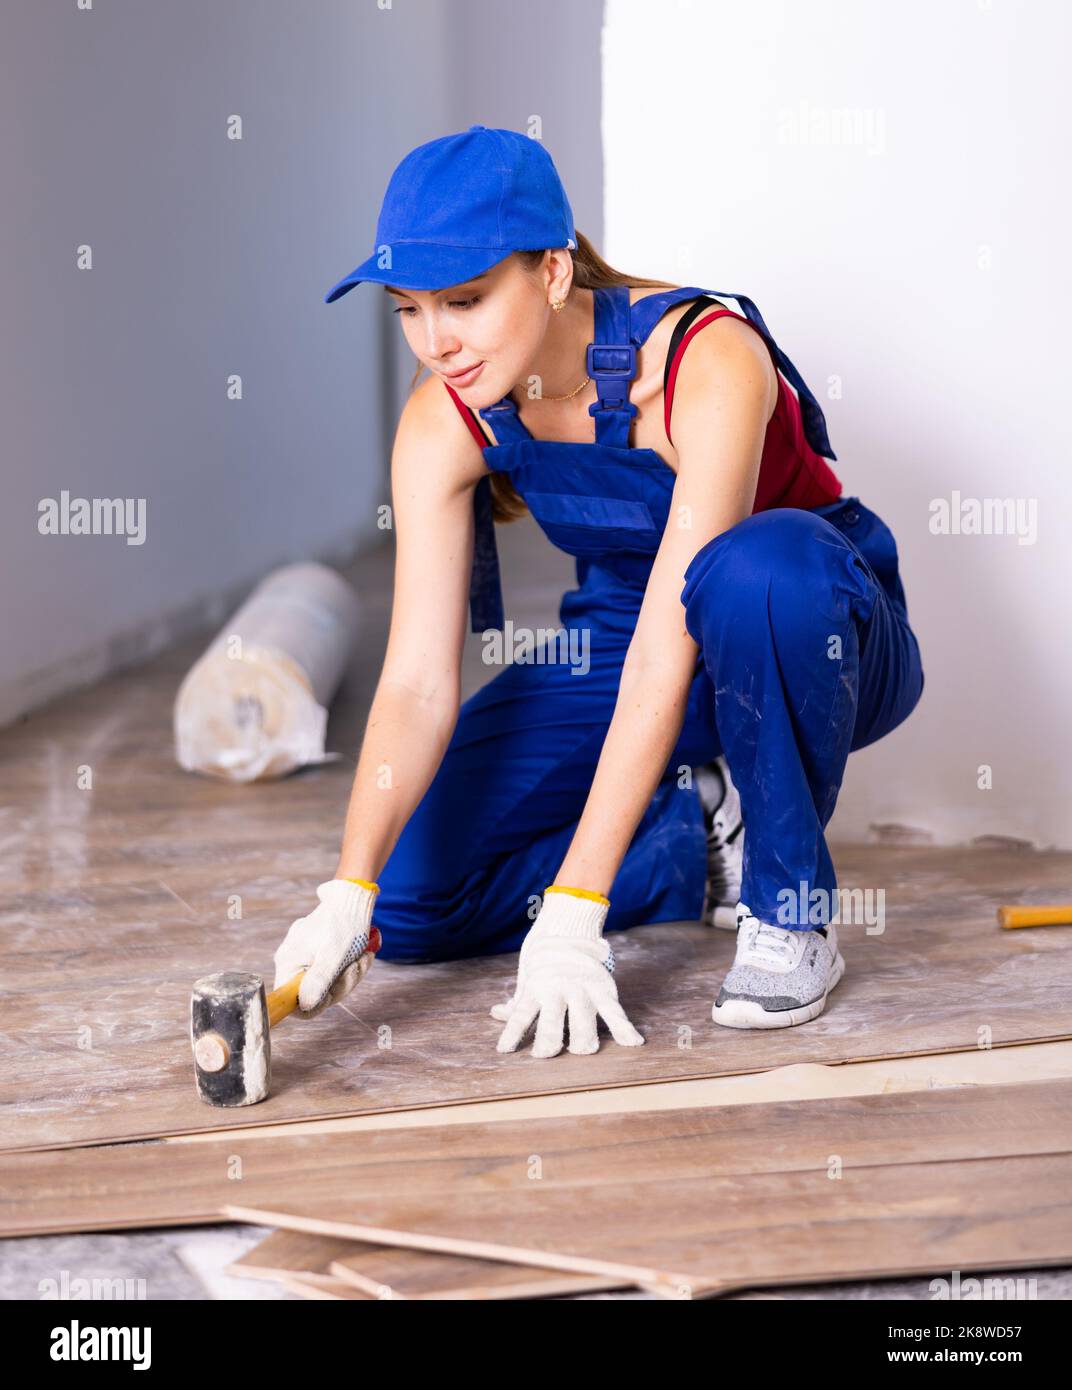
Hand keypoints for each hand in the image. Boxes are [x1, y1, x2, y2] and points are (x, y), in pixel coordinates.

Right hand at [273, 878, 378, 1017]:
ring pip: (325, 984)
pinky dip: (347, 967)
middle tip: (356, 966)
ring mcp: (302, 956)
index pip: (289, 1001)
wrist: (352, 900)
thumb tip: (305, 1005)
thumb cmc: (343, 925)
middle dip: (340, 985)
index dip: (312, 1005)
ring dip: (349, 975)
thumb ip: (318, 980)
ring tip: (361, 957)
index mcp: (287, 962)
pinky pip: (330, 972)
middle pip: (312, 994)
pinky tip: (359, 956)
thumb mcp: (333, 955)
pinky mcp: (315, 953)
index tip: (332, 991)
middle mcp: (290, 960)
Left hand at [491, 887, 644, 1057]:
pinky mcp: (601, 985)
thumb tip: (496, 1013)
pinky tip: (633, 1042)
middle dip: (548, 1046)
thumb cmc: (545, 949)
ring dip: (582, 1043)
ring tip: (582, 1052)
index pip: (520, 1017)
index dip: (511, 1035)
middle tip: (546, 1055)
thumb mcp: (527, 972)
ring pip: (582, 1025)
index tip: (504, 1051)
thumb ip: (518, 999)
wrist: (569, 918)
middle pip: (552, 1028)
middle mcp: (557, 990)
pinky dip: (624, 1027)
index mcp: (536, 988)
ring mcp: (580, 988)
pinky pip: (614, 1010)